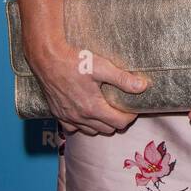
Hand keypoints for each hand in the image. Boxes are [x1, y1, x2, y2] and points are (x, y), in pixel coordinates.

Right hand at [26, 43, 150, 136]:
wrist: (47, 58)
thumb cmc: (75, 61)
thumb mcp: (102, 67)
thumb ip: (123, 79)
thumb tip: (143, 86)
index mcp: (93, 108)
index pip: (119, 122)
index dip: (130, 116)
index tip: (133, 108)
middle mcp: (80, 117)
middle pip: (107, 129)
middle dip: (117, 121)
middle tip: (121, 108)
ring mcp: (67, 117)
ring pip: (90, 132)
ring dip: (101, 125)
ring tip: (106, 111)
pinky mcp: (57, 114)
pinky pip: (72, 129)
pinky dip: (82, 126)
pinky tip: (86, 115)